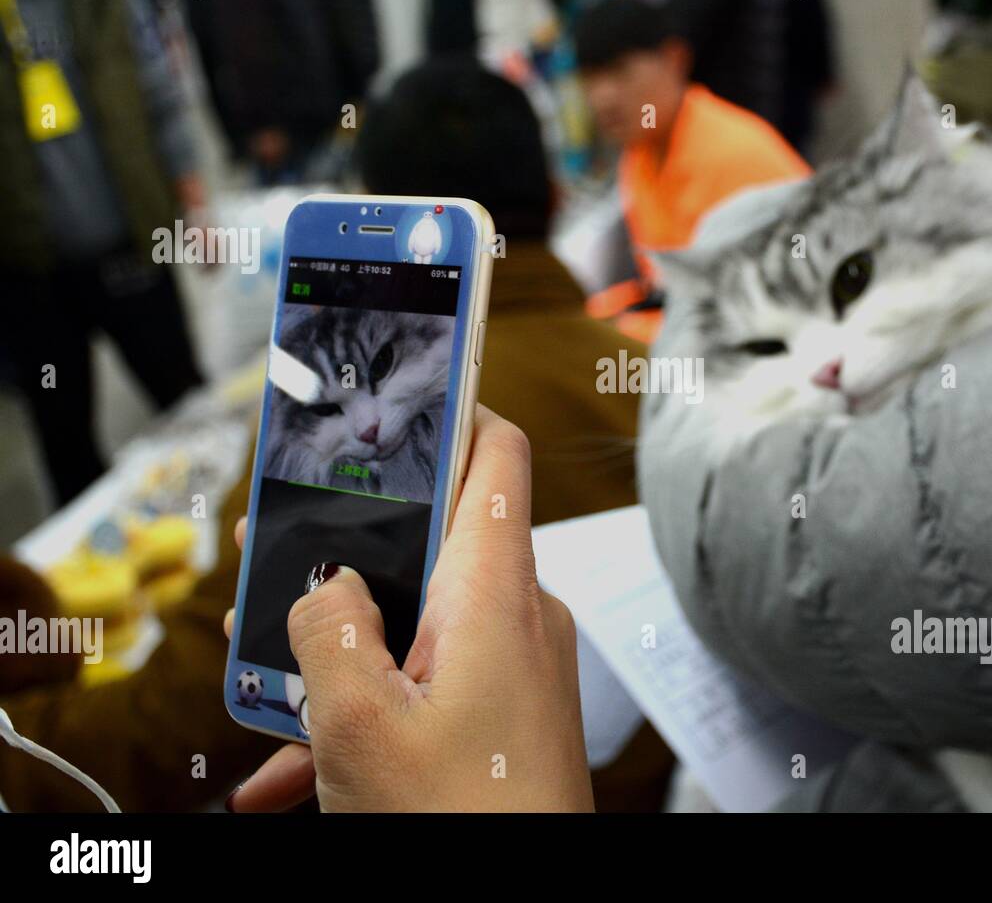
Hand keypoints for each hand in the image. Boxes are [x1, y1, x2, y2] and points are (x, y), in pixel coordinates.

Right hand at [225, 406, 592, 811]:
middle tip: (275, 570)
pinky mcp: (503, 714)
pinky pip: (427, 686)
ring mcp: (512, 667)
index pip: (494, 452)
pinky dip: (367, 711)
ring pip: (414, 625)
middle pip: (429, 542)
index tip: (403, 379)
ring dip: (341, 654)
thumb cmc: (464, 822)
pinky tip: (294, 772)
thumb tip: (322, 589)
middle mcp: (514, 616)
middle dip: (347, 558)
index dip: (452, 406)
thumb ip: (326, 633)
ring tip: (267, 692)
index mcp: (493, 590)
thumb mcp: (358, 724)